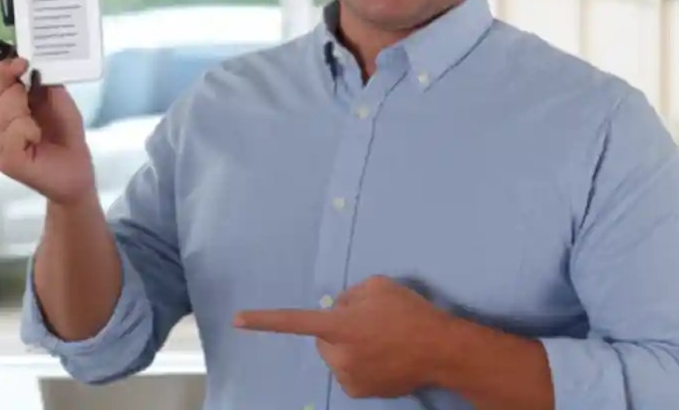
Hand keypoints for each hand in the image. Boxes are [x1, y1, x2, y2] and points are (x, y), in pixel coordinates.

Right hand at [0, 57, 93, 205]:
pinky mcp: (1, 159)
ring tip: (37, 129)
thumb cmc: (63, 134)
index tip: (22, 63)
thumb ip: (39, 80)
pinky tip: (35, 139)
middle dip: (17, 91)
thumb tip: (23, 60)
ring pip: (1, 111)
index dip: (3, 68)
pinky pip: (11, 131)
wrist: (75, 169)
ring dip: (26, 114)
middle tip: (34, 104)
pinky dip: (28, 130)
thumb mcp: (55, 98)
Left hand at [233, 276, 455, 397]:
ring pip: (336, 356)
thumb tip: (339, 308)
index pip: (294, 321)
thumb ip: (351, 296)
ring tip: (381, 340)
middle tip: (368, 323)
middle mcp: (338, 354)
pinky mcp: (359, 391)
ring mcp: (348, 376)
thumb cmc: (410, 312)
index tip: (237, 320)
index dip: (264, 320)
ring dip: (348, 347)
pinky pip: (348, 371)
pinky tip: (383, 357)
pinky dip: (359, 363)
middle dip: (337, 330)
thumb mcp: (378, 287)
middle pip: (323, 338)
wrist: (441, 350)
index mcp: (339, 325)